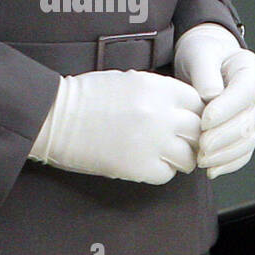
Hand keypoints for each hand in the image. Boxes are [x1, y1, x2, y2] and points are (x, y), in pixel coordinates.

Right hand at [29, 69, 204, 184]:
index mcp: (156, 88)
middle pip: (198, 130)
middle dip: (191, 137)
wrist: (56, 117)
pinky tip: (144, 162)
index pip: (197, 102)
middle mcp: (160, 114)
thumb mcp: (127, 80)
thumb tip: (181, 108)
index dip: (193, 112)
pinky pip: (167, 174)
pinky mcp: (140, 167)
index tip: (185, 119)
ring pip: (189, 157)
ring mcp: (152, 143)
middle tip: (179, 140)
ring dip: (179, 157)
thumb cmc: (85, 96)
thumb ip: (158, 91)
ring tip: (162, 154)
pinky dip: (160, 171)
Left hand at [174, 23, 254, 176]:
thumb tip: (211, 94)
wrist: (207, 59)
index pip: (244, 94)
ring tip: (202, 160)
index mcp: (253, 71)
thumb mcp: (200, 53)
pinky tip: (212, 169)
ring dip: (225, 155)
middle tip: (200, 147)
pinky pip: (244, 151)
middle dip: (223, 138)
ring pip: (247, 141)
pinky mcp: (249, 130)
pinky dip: (229, 163)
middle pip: (247, 122)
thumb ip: (205, 72)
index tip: (203, 121)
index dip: (225, 110)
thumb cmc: (203, 53)